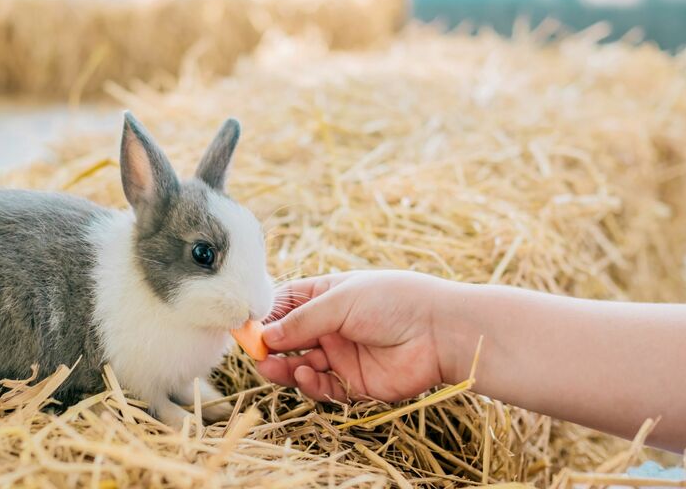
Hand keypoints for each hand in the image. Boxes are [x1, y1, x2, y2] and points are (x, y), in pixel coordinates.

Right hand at [257, 270, 465, 402]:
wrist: (441, 331)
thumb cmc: (395, 301)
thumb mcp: (342, 300)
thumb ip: (303, 320)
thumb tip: (265, 334)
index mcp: (327, 297)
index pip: (286, 306)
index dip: (265, 316)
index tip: (245, 327)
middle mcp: (331, 327)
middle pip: (289, 340)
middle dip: (270, 347)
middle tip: (255, 353)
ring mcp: (342, 356)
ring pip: (301, 366)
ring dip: (284, 367)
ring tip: (271, 367)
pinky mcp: (354, 384)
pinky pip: (323, 387)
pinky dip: (309, 383)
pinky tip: (305, 373)